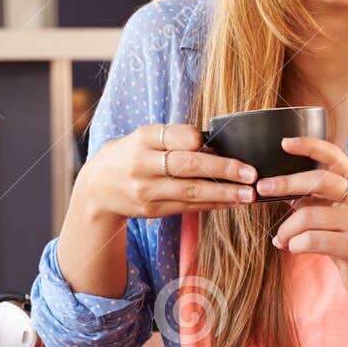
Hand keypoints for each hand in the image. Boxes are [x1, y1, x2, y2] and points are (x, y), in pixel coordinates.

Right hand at [73, 123, 256, 221]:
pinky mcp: (152, 210)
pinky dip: (213, 204)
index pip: (177, 136)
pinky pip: (188, 207)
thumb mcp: (144, 138)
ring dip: (224, 194)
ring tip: (249, 194)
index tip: (223, 144)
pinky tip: (232, 202)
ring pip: (191, 192)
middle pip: (188, 165)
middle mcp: (142, 164)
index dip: (200, 141)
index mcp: (143, 138)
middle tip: (251, 173)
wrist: (97, 188)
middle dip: (223, 170)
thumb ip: (175, 139)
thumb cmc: (131, 155)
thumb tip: (216, 146)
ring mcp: (146, 190)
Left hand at [257, 136, 347, 305]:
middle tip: (262, 188)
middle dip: (285, 183)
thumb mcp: (337, 214)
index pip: (334, 155)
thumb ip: (315, 199)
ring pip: (309, 215)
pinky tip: (291, 248)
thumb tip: (280, 187)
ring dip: (287, 229)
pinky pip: (313, 240)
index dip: (309, 145)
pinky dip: (295, 244)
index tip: (284, 143)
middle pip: (318, 180)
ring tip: (281, 238)